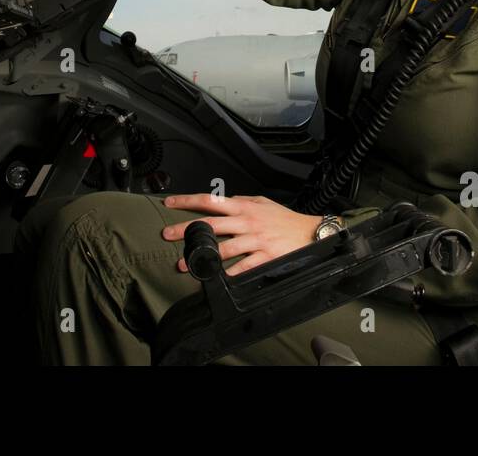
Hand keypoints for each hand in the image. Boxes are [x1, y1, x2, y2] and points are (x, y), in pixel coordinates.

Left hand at [161, 193, 321, 275]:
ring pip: (223, 248)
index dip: (188, 201)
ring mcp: (255, 240)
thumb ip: (241, 200)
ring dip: (201, 257)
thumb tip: (223, 200)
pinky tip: (216, 278)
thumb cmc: (285, 219)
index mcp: (244, 207)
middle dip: (186, 229)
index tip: (170, 203)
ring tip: (184, 264)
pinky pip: (243, 266)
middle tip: (167, 234)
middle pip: (210, 224)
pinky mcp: (265, 257)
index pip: (211, 201)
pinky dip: (229, 273)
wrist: (310, 233)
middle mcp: (247, 222)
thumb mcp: (262, 202)